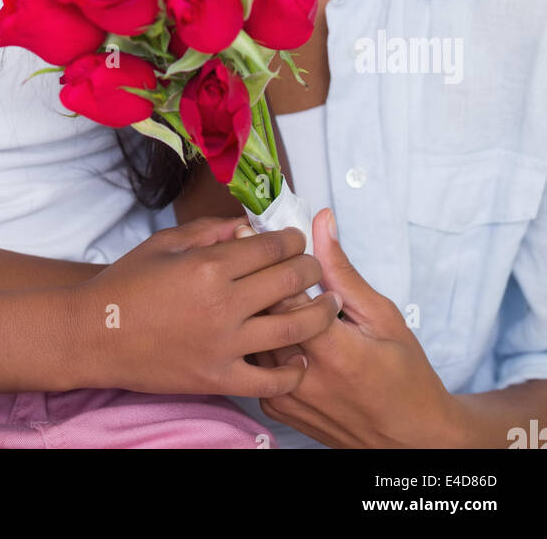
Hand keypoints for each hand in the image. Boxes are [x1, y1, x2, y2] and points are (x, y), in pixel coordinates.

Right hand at [68, 215, 339, 397]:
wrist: (95, 335)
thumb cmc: (127, 283)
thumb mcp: (165, 243)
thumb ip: (210, 230)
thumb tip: (248, 226)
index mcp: (209, 265)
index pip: (270, 246)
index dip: (292, 239)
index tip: (297, 239)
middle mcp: (223, 304)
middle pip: (289, 281)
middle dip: (310, 269)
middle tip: (314, 267)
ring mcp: (224, 345)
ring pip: (293, 329)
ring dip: (319, 314)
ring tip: (330, 305)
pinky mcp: (219, 379)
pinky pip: (270, 380)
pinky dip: (292, 370)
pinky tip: (302, 357)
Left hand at [253, 208, 464, 447]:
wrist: (411, 439)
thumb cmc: (406, 376)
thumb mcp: (382, 316)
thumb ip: (343, 271)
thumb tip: (322, 223)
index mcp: (335, 352)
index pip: (284, 296)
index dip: (269, 261)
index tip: (256, 233)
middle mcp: (305, 379)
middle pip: (261, 316)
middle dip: (256, 280)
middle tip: (251, 250)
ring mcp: (288, 398)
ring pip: (252, 338)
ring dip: (254, 309)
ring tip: (260, 284)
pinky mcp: (278, 408)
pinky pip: (257, 363)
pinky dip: (260, 338)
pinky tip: (271, 321)